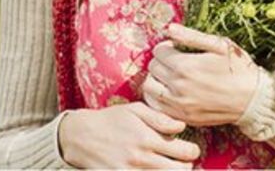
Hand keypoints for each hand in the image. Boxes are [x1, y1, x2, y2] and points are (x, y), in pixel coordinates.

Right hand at [58, 102, 199, 168]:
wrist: (81, 137)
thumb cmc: (111, 120)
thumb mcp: (135, 110)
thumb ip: (159, 118)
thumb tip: (181, 125)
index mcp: (147, 139)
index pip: (185, 152)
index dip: (192, 151)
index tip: (191, 149)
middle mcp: (141, 159)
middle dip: (187, 167)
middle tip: (184, 162)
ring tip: (170, 166)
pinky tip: (153, 170)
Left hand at [141, 23, 261, 126]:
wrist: (252, 99)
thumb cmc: (237, 68)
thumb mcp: (219, 45)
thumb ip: (191, 36)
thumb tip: (169, 28)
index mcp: (186, 66)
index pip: (158, 51)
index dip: (167, 47)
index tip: (177, 49)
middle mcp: (178, 87)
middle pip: (152, 68)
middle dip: (162, 61)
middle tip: (175, 61)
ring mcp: (179, 105)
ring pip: (149, 88)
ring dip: (156, 79)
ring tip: (170, 77)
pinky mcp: (182, 118)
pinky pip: (156, 107)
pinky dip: (158, 98)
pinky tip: (169, 92)